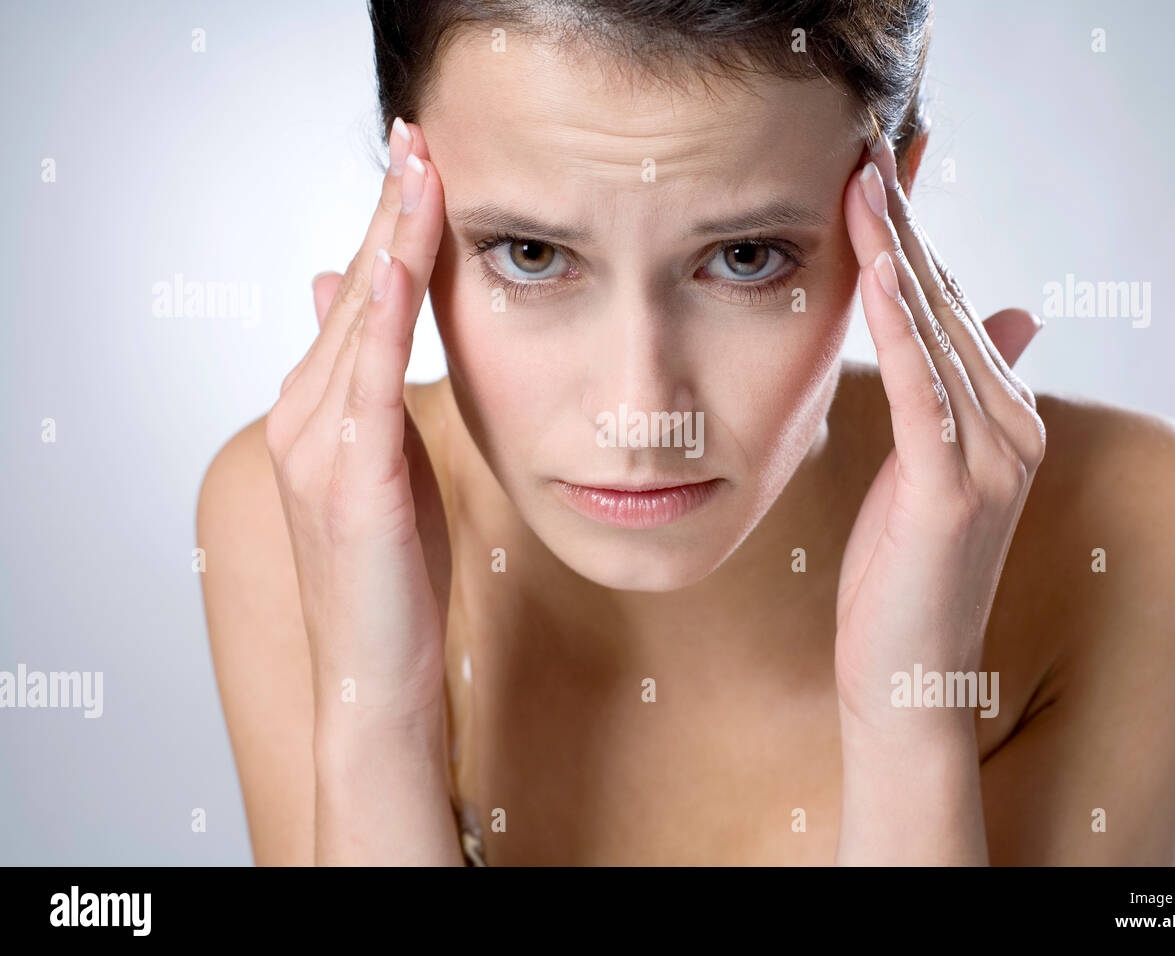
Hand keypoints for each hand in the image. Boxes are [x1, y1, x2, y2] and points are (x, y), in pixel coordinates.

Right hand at [265, 118, 450, 736]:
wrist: (375, 676)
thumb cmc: (392, 574)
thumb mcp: (382, 462)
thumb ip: (368, 385)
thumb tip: (355, 297)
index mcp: (319, 413)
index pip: (360, 297)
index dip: (387, 225)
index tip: (417, 159)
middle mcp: (305, 420)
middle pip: (356, 293)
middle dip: (389, 211)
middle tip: (417, 135)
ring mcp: (319, 451)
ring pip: (359, 325)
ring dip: (390, 243)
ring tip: (418, 171)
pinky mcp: (349, 484)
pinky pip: (367, 387)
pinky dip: (381, 323)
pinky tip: (398, 266)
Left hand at [834, 137, 1046, 737]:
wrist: (907, 679)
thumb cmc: (901, 577)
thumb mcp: (929, 474)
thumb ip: (959, 395)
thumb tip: (1010, 316)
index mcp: (1003, 419)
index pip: (954, 310)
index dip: (915, 242)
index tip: (875, 179)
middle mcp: (1012, 429)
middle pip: (949, 307)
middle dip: (905, 229)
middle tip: (866, 154)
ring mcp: (991, 460)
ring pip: (939, 336)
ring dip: (899, 257)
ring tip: (864, 187)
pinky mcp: (953, 491)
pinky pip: (923, 392)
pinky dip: (901, 331)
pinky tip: (877, 276)